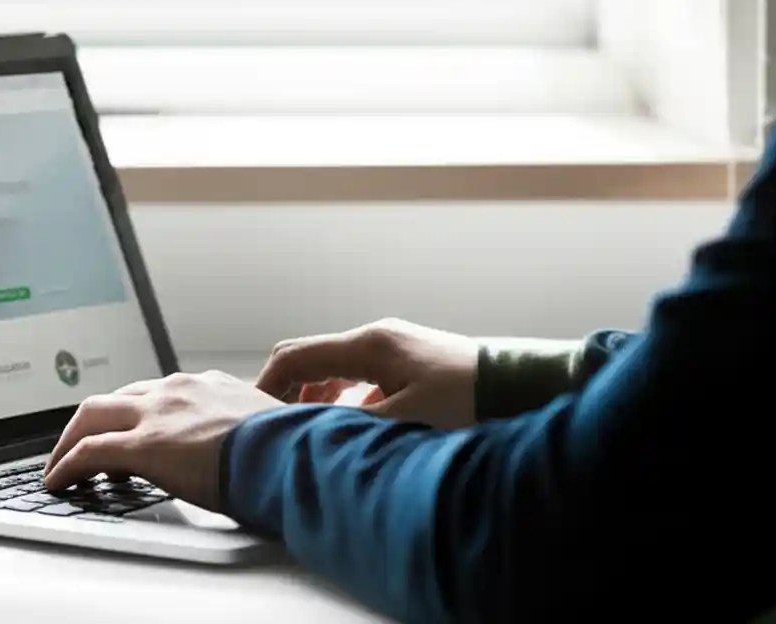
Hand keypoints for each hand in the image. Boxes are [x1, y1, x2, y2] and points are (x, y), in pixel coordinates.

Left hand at [41, 371, 282, 510]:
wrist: (291, 454)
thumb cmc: (291, 451)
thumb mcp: (271, 432)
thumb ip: (252, 435)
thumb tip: (264, 454)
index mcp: (210, 387)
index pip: (159, 393)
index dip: (139, 413)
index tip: (133, 430)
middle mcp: (179, 390)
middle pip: (118, 396)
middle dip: (96, 421)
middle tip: (83, 445)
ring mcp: (157, 413)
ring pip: (93, 415)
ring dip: (72, 439)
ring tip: (64, 465)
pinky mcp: (141, 445)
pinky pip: (88, 451)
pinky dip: (66, 465)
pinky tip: (59, 482)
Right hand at [256, 318, 480, 428]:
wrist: (522, 387)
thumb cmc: (469, 402)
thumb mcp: (403, 421)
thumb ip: (349, 427)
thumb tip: (307, 437)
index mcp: (368, 345)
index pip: (294, 356)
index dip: (266, 386)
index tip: (253, 417)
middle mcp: (376, 337)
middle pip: (310, 357)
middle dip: (286, 390)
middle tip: (273, 425)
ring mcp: (393, 347)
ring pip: (334, 366)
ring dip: (314, 395)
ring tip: (307, 430)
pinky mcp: (409, 361)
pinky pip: (360, 375)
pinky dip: (343, 396)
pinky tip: (350, 424)